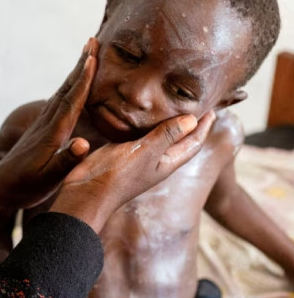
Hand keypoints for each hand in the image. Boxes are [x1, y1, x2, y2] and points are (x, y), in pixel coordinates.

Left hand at [0, 38, 97, 216]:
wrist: (0, 187)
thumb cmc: (25, 187)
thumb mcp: (47, 181)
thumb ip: (65, 162)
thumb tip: (83, 144)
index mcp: (52, 135)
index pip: (71, 102)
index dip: (83, 80)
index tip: (93, 57)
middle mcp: (47, 124)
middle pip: (67, 89)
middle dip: (81, 65)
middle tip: (93, 41)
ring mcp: (43, 125)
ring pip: (63, 93)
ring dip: (76, 72)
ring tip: (88, 55)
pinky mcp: (42, 129)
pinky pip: (59, 101)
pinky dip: (70, 88)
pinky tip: (73, 85)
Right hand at [50, 111, 216, 231]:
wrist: (87, 193)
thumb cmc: (117, 176)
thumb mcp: (145, 152)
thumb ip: (166, 135)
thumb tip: (192, 119)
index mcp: (166, 163)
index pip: (192, 144)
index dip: (203, 127)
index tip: (212, 109)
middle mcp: (155, 161)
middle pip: (179, 141)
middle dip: (190, 125)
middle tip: (196, 104)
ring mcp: (137, 158)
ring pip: (159, 138)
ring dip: (167, 123)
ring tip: (172, 105)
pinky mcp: (120, 153)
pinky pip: (139, 136)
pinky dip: (145, 125)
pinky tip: (140, 115)